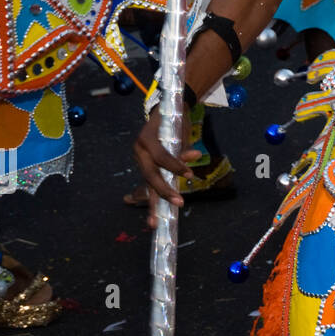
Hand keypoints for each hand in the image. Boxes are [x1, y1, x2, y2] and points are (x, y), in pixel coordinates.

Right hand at [133, 107, 200, 222]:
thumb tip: (196, 156)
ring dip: (153, 203)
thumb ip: (185, 147)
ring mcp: (139, 159)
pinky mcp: (143, 166)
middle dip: (163, 191)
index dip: (175, 166)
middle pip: (150, 174)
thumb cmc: (174, 120)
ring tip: (155, 223)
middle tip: (179, 203)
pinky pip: (149, 184)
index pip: (161, 156)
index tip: (189, 175)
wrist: (162, 112)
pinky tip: (154, 215)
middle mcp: (139, 150)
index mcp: (147, 138)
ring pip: (147, 183)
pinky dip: (153, 198)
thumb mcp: (180, 130)